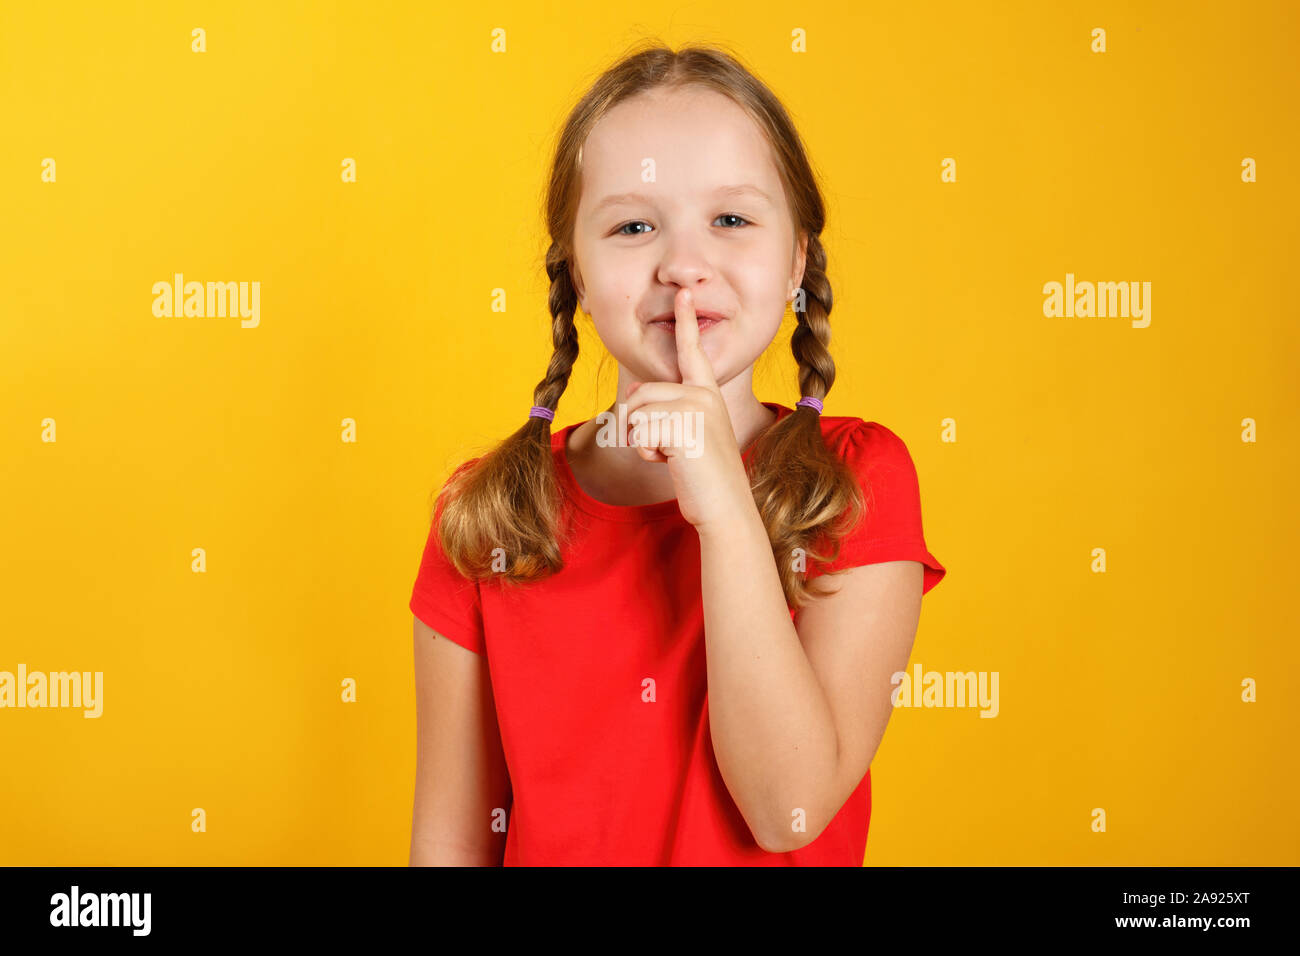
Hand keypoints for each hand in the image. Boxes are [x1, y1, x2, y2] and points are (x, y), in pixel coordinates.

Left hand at [623, 287, 755, 532]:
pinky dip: (646, 453)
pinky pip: (640, 431)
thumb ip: (668, 413)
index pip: (693, 352)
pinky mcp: (684, 427)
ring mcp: (697, 409)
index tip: (683, 292)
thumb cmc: (704, 479)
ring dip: (642, 442)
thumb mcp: (688, 438)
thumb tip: (635, 397)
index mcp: (708, 394)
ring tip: (671, 456)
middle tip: (664, 448)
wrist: (726, 509)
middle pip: (641, 393)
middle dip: (638, 424)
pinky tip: (671, 463)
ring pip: (637, 413)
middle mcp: (704, 395)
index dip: (686, 320)